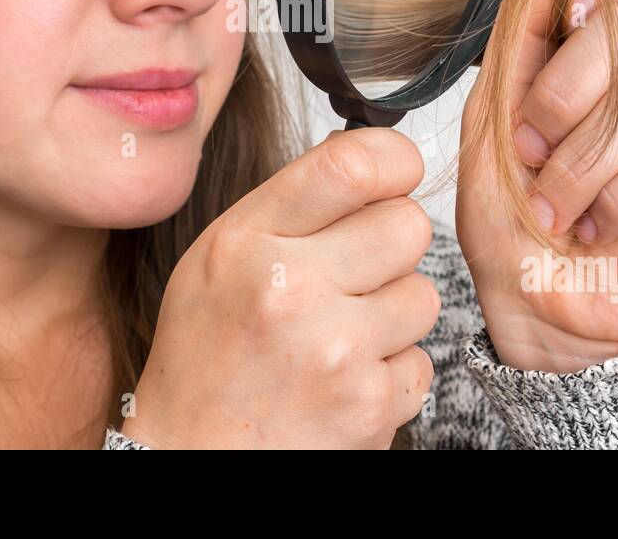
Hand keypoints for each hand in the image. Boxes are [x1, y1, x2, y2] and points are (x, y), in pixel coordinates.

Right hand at [122, 127, 439, 447]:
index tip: (397, 173)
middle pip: (409, 224)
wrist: (194, 457)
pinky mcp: (369, 406)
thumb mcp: (218, 259)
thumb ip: (291, 209)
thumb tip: (375, 169)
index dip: (394, 160)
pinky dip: (392, 371)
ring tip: (340, 334)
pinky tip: (344, 379)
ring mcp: (336, 350)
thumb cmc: (207, 356)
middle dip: (393, 245)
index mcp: (248, 241)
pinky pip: (422, 361)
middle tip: (356, 273)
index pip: (352, 163)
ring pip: (423, 294)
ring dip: (394, 313)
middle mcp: (292, 289)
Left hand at [456, 0, 617, 372]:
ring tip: (554, 210)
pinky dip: (614, 202)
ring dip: (577, 166)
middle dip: (555, 100)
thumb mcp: (491, 121)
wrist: (533, 304)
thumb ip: (521, 42)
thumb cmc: (512, 220)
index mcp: (588, 58)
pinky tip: (598, 228)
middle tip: (529, 156)